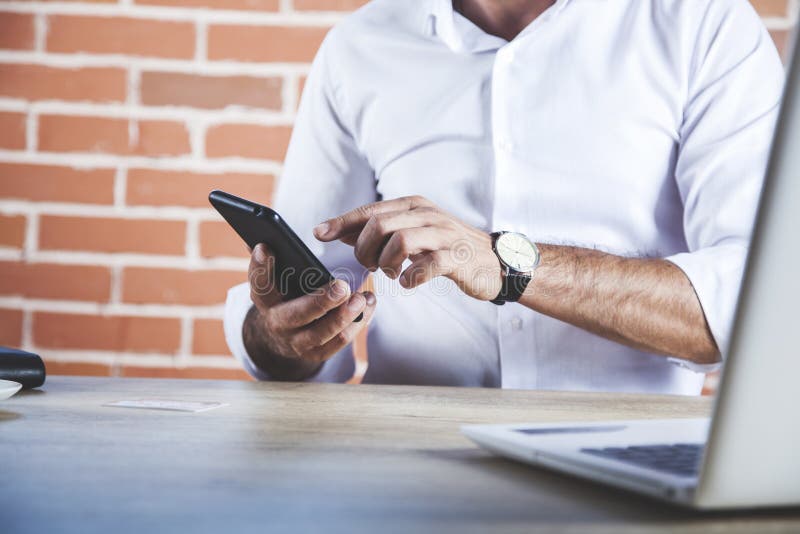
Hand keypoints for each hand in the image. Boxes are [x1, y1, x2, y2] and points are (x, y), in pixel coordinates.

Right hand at [244, 244, 375, 375]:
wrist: (282, 336)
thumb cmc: (286, 296)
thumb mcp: (276, 280)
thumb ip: (273, 261)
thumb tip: (264, 235)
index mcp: (265, 299)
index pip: (259, 283)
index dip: (260, 266)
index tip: (265, 247)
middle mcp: (277, 322)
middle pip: (298, 314)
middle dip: (322, 301)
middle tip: (342, 286)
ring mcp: (296, 342)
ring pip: (324, 332)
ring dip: (346, 314)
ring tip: (363, 297)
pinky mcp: (315, 354)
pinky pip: (340, 341)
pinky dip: (358, 323)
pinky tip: (368, 305)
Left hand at [313, 196, 502, 300]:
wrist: (493, 261)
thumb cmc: (446, 247)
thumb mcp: (411, 231)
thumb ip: (378, 230)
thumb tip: (338, 230)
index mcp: (413, 205)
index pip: (370, 210)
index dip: (342, 222)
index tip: (320, 234)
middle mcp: (427, 214)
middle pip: (380, 224)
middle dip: (364, 249)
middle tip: (369, 265)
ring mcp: (443, 235)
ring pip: (400, 241)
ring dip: (386, 262)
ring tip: (389, 272)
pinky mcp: (457, 258)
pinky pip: (426, 266)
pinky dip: (410, 277)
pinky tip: (407, 282)